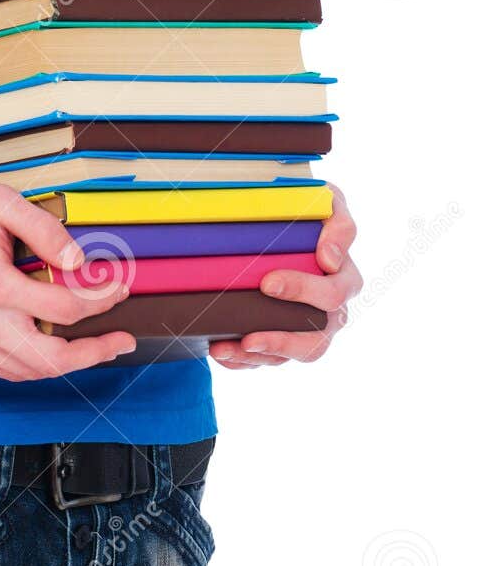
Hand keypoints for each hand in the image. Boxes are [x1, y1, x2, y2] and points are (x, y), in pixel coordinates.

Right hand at [0, 180, 136, 381]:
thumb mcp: (2, 202)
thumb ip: (45, 230)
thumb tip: (78, 263)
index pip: (64, 307)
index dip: (100, 300)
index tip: (118, 287)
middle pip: (51, 358)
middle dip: (95, 352)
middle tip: (122, 340)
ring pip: (31, 372)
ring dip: (69, 362)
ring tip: (96, 346)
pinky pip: (8, 371)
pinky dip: (38, 365)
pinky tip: (55, 348)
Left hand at [209, 181, 361, 368]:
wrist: (291, 222)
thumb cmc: (312, 211)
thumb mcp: (329, 203)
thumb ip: (339, 223)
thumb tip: (330, 259)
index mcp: (344, 279)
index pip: (333, 293)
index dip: (302, 291)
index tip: (267, 283)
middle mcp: (333, 312)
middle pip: (317, 339)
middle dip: (280, 338)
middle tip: (248, 336)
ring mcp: (311, 329)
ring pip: (292, 356)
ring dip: (260, 357)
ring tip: (227, 350)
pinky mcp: (287, 339)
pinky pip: (270, 360)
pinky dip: (245, 361)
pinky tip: (221, 351)